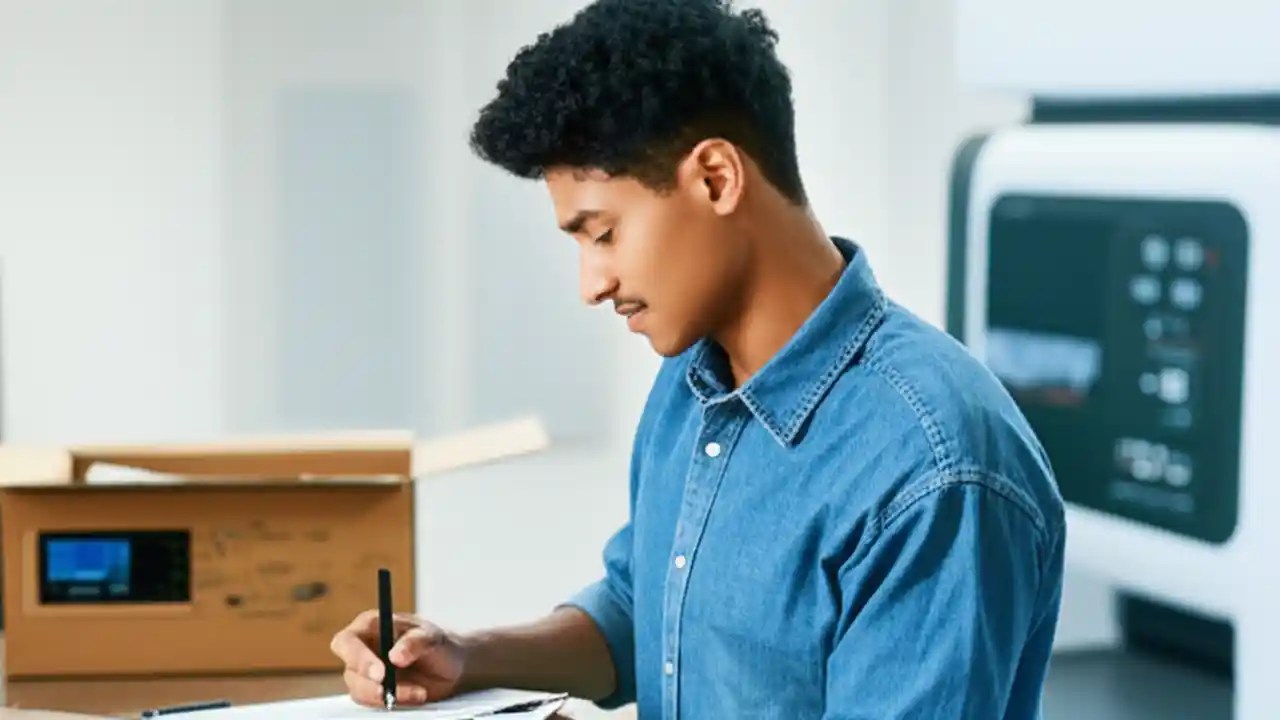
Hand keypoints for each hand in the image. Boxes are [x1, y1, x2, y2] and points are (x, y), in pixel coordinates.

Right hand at [330, 610, 466, 707]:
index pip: (348, 640)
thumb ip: (415, 643)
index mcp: (371, 625)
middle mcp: (362, 648)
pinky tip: (416, 696)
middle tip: (389, 692)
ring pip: (360, 691)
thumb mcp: (432, 638)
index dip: (358, 657)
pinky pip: (374, 702)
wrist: (452, 666)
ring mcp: (366, 672)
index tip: (380, 673)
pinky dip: (394, 702)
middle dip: (369, 684)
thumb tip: (395, 657)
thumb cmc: (438, 644)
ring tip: (419, 693)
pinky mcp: (374, 691)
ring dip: (387, 695)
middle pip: (350, 669)